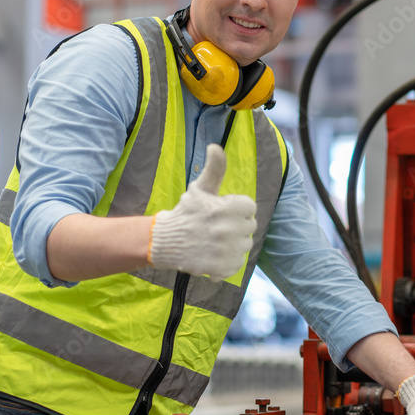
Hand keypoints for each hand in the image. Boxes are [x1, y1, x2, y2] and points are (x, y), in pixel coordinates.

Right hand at [147, 144, 256, 280]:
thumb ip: (214, 168)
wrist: (164, 241)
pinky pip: (238, 263)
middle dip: (236, 225)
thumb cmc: (186, 212)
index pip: (250, 207)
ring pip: (245, 245)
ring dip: (233, 243)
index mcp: (226, 208)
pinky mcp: (222, 267)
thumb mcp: (200, 188)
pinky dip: (228, 261)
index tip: (222, 211)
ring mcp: (225, 250)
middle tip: (216, 227)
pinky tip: (214, 254)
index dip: (237, 209)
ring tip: (214, 240)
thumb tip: (216, 146)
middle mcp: (228, 229)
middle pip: (249, 227)